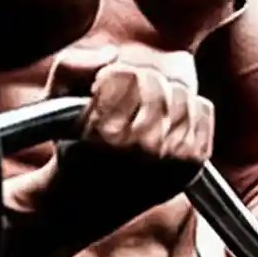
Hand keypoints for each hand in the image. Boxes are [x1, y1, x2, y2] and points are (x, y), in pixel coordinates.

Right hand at [15, 46, 215, 234]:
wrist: (90, 200)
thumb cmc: (74, 143)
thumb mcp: (54, 101)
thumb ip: (70, 67)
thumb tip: (111, 55)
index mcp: (104, 134)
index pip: (125, 74)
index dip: (112, 77)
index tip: (102, 93)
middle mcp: (141, 149)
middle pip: (155, 82)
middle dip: (139, 84)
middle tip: (125, 103)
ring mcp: (172, 158)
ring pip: (181, 92)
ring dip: (164, 96)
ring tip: (145, 113)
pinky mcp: (194, 163)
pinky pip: (203, 108)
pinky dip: (189, 109)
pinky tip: (168, 124)